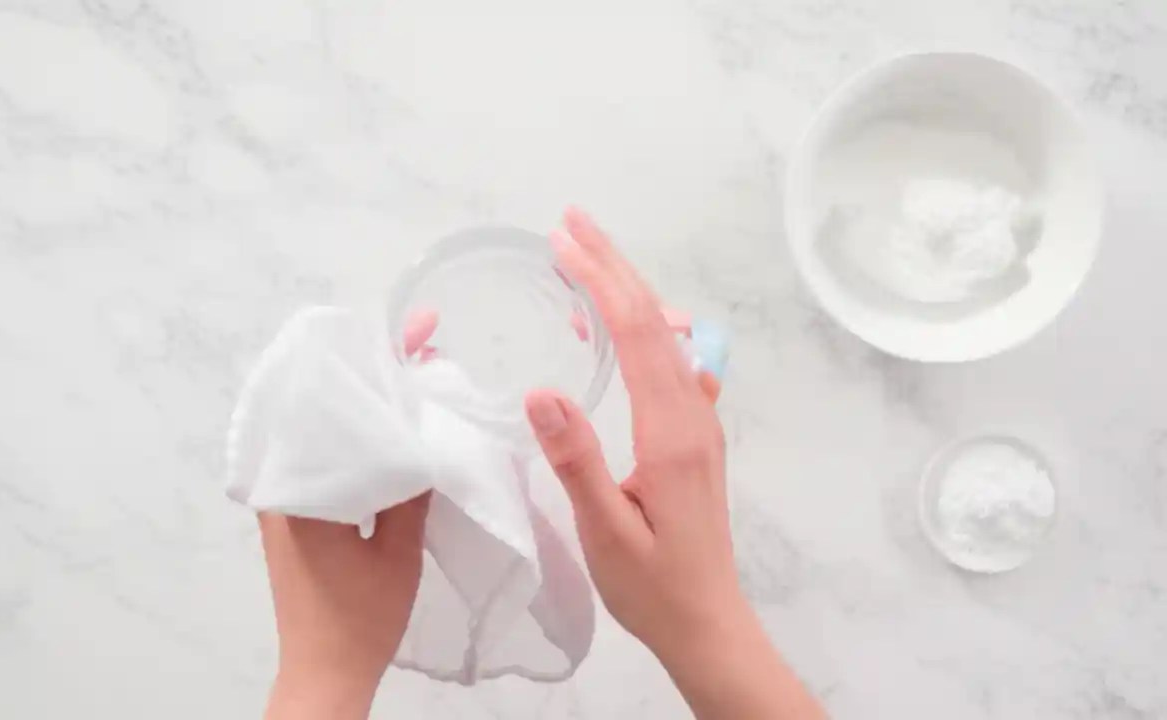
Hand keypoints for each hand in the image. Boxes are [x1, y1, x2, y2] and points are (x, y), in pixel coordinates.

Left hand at [260, 314, 436, 719]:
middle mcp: (281, 482)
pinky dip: (357, 433)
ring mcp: (284, 496)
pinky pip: (325, 454)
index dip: (379, 357)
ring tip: (413, 375)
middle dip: (373, 369)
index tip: (420, 327)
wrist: (324, 671)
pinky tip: (393, 428)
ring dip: (365, 401)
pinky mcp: (294, 511)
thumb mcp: (396, 549)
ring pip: (325, 427)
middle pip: (324, 403)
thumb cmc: (358, 617)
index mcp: (298, 485)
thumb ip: (410, 487)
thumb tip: (425, 429)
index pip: (336, 399)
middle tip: (423, 346)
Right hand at [525, 208, 822, 719]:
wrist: (708, 623)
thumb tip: (542, 390)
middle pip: (657, 319)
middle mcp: (693, 415)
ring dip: (625, 291)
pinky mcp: (694, 438)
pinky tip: (615, 331)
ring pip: (665, 337)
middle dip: (613, 265)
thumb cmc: (654, 586)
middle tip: (571, 222)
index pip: (639, 332)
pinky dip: (638, 330)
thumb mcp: (605, 531)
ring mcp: (699, 424)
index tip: (562, 241)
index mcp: (672, 431)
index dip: (601, 280)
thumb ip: (576, 459)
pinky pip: (668, 364)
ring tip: (581, 262)